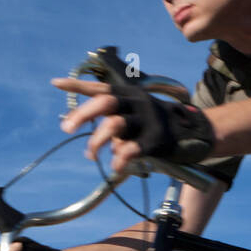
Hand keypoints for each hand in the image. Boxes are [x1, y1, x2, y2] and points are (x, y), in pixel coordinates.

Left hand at [52, 74, 214, 170]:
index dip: (77, 85)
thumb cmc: (157, 126)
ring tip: (91, 155)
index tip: (55, 83)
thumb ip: (113, 125)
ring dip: (96, 141)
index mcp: (129, 95)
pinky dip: (119, 159)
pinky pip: (132, 149)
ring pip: (114, 125)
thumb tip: (91, 150)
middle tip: (66, 128)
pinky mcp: (156, 139)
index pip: (100, 88)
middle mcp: (137, 103)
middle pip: (104, 103)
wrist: (195, 133)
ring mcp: (147, 120)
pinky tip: (115, 167)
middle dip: (82, 115)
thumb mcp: (136, 116)